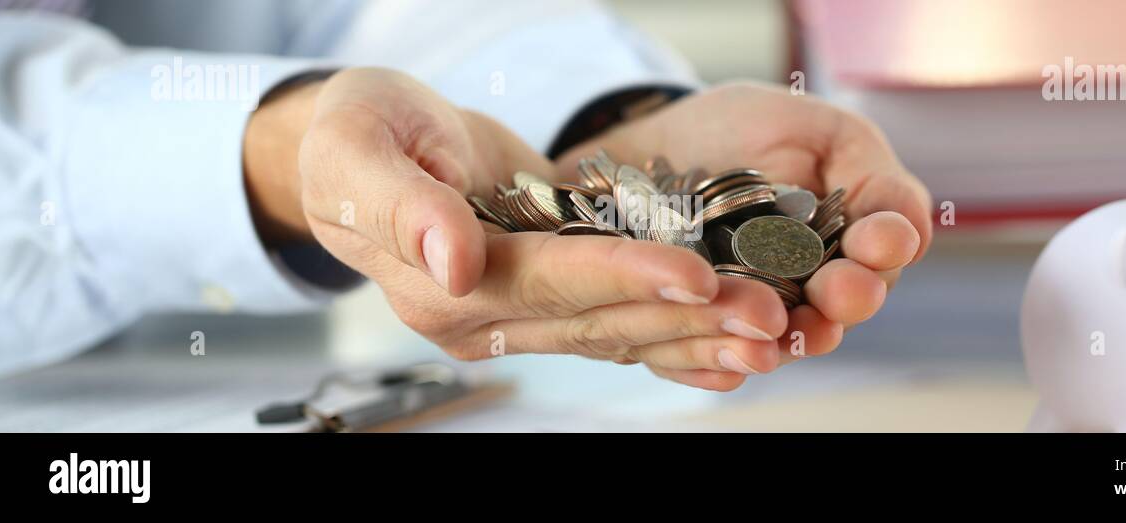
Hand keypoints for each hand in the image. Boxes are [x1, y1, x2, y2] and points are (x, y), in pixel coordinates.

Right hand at [244, 68, 788, 390]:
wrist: (363, 150)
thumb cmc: (356, 134)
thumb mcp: (362, 146)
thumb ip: (403, 205)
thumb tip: (453, 261)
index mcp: (435, 284)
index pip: (543, 282)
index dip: (619, 277)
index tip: (692, 273)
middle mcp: (479, 316)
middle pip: (595, 320)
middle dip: (683, 316)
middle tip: (764, 312)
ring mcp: (513, 315)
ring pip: (615, 333)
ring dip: (694, 333)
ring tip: (769, 330)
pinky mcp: (542, 300)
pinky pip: (615, 323)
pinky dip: (674, 333)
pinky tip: (729, 339)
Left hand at [556, 82, 933, 365]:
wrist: (653, 148)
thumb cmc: (745, 129)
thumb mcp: (818, 131)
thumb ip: (872, 174)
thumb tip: (909, 234)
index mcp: (857, 226)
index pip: (889, 242)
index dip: (889, 244)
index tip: (881, 239)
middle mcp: (822, 276)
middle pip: (850, 298)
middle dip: (850, 295)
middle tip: (844, 290)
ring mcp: (771, 306)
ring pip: (798, 332)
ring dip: (805, 333)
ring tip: (805, 329)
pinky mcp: (716, 325)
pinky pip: (733, 348)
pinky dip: (740, 353)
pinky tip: (744, 352)